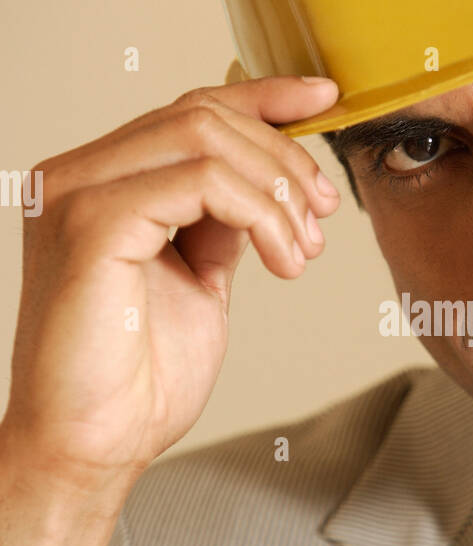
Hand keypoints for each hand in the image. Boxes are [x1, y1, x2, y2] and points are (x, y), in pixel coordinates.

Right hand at [1, 76, 341, 493]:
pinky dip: (259, 213)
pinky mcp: (91, 223)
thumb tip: (264, 181)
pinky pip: (200, 181)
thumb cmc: (137, 382)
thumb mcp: (196, 278)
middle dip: (283, 157)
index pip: (185, 109)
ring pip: (204, 137)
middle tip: (323, 213)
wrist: (93, 449)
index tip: (324, 101)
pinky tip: (283, 260)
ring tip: (303, 248)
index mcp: (97, 184)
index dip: (262, 96)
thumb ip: (217, 221)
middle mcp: (76, 176)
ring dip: (277, 188)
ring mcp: (76, 193)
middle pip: (201, 114)